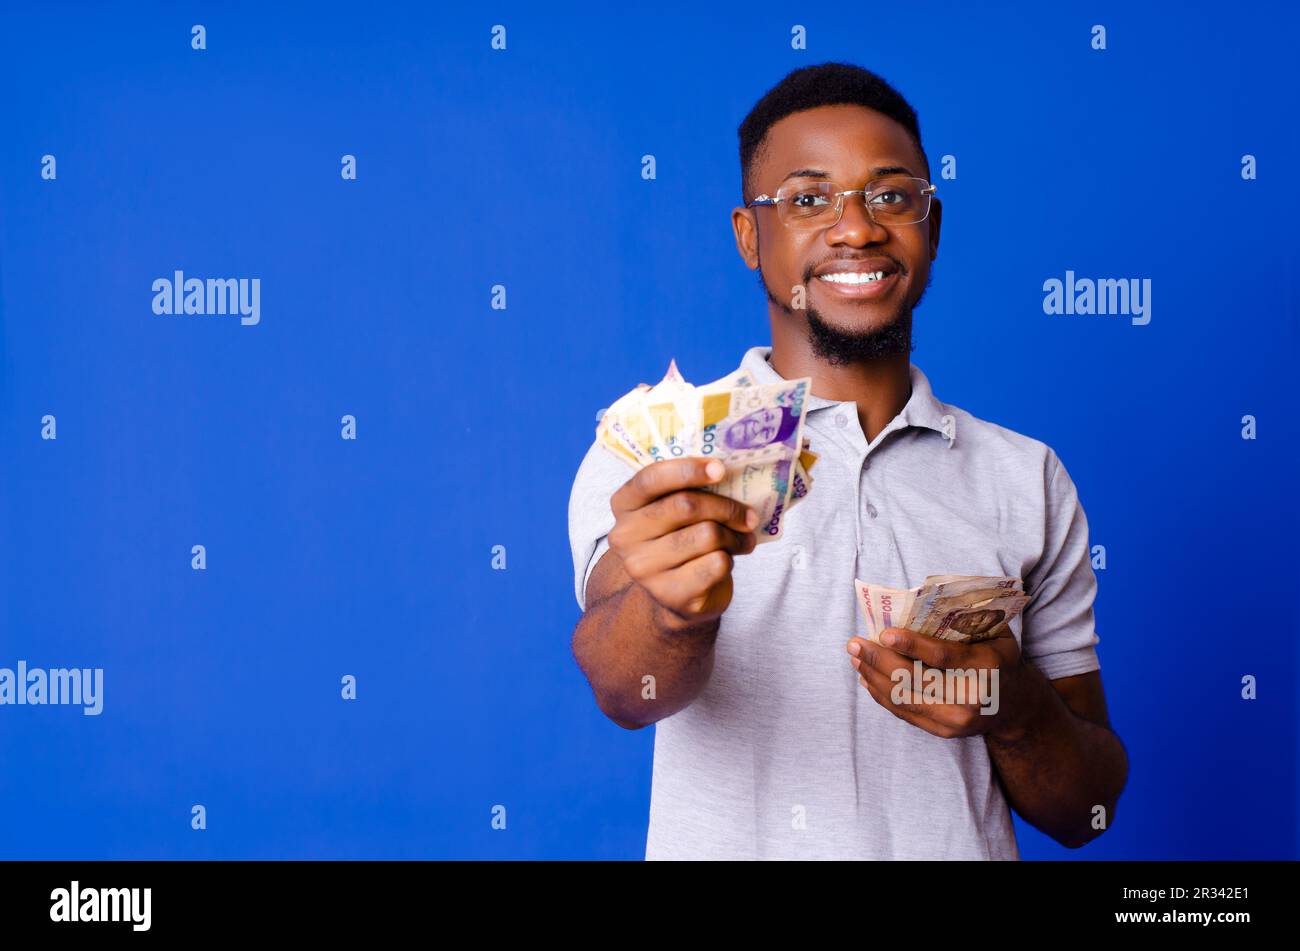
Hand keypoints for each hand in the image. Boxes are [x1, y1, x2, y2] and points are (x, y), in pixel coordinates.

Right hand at [608, 457, 758, 628]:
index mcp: (624, 504)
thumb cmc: (680, 538)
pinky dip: (731, 559)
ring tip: (743, 539)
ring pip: (707, 535)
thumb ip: (688, 488)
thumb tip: (728, 472)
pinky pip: (715, 564)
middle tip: (748, 515)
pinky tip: (729, 560)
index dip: (688, 470)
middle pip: (686, 505)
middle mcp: (624, 536)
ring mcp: (643, 568)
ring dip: (735, 536)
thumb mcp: (673, 509)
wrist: (677, 594)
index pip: (651, 479)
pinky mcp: (669, 593)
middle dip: (726, 507)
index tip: (721, 468)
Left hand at [845, 627, 1039, 739]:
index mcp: (987, 667)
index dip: (911, 645)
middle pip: (914, 680)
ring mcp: (956, 720)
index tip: (883, 633)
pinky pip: (904, 712)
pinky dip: (881, 694)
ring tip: (855, 657)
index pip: (942, 657)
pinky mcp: (942, 732)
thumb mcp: (995, 632)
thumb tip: (918, 596)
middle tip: (854, 643)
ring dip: (873, 676)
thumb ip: (965, 617)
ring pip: (903, 698)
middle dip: (878, 660)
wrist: (1015, 705)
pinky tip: (866, 676)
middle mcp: (971, 698)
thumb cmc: (999, 656)